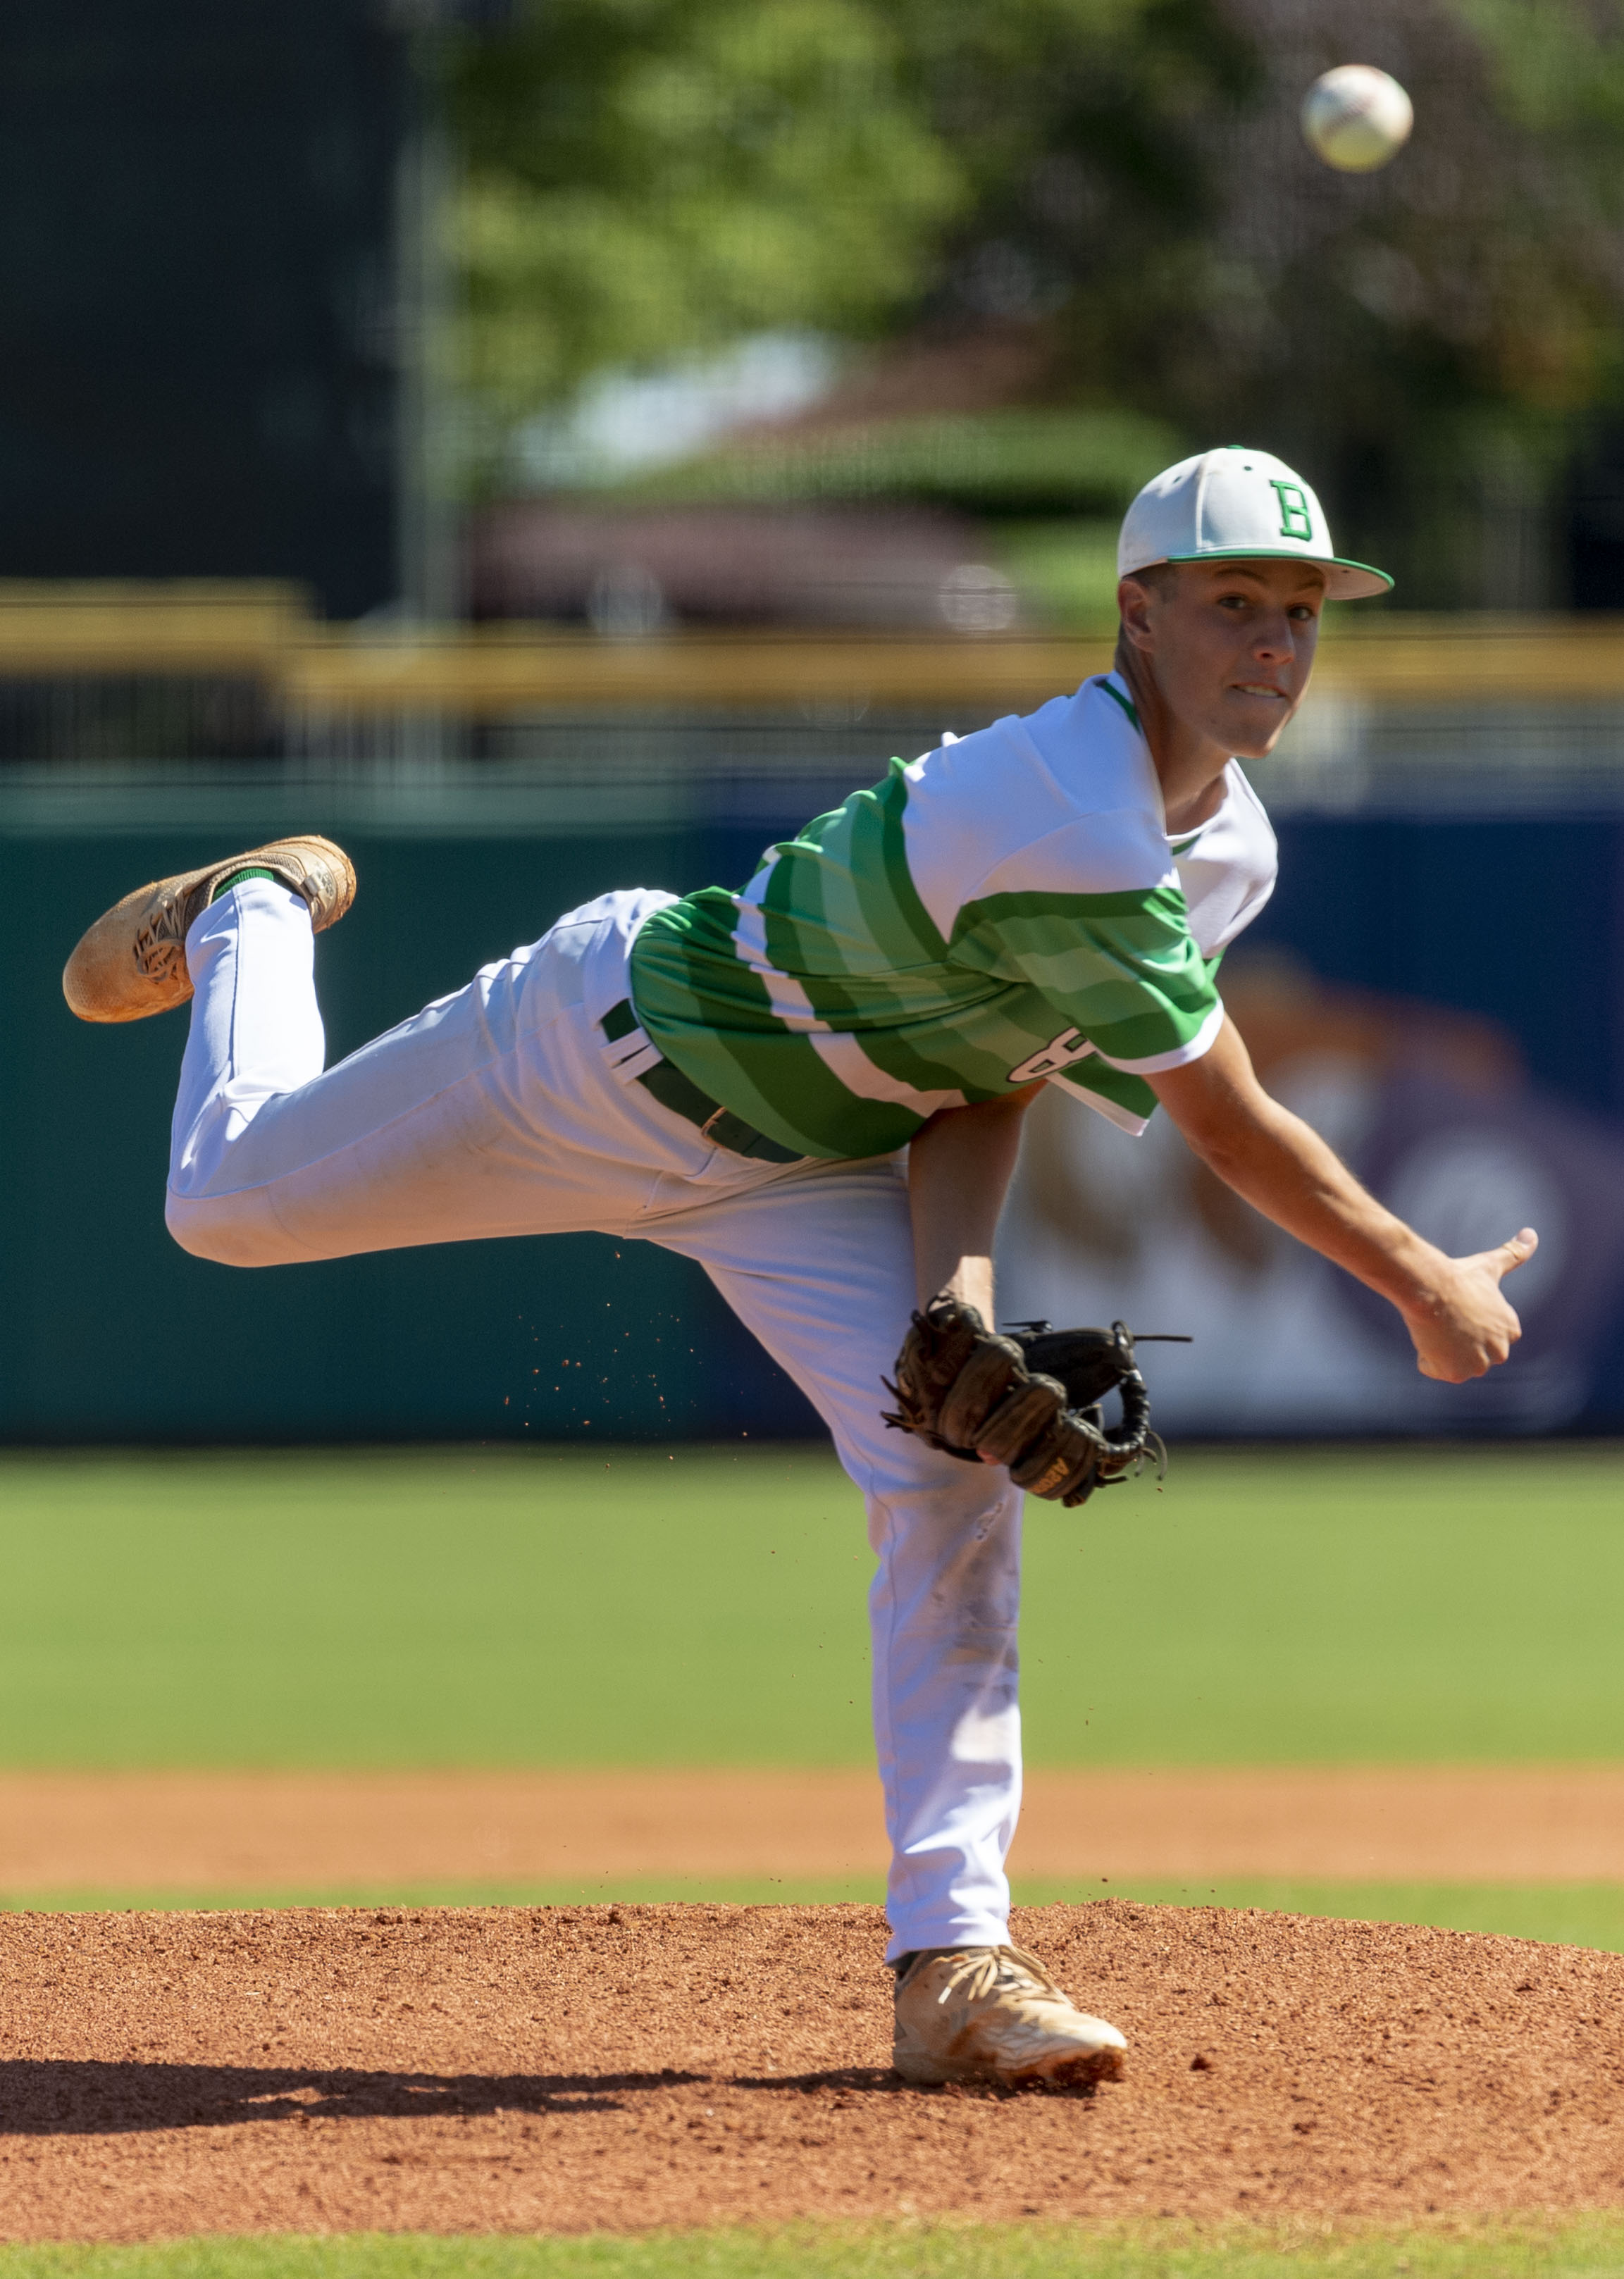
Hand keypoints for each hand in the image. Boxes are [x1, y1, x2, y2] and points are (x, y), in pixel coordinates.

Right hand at [1400, 1227, 1537, 1382]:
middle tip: (1448, 1318)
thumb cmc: (1458, 1275)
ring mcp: (1479, 1365)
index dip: (1467, 1324)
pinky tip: (1429, 1336)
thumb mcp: (1490, 1265)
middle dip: (1456, 1341)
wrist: (1430, 1287)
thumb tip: (1533, 1233)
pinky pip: (1435, 1369)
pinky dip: (1426, 1357)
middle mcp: (1501, 1351)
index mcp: (1511, 1329)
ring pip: (1453, 1363)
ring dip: (1441, 1349)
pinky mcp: (1456, 1374)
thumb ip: (1515, 1254)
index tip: (1460, 1309)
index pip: (1485, 1336)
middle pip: (1471, 1353)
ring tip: (1439, 1326)